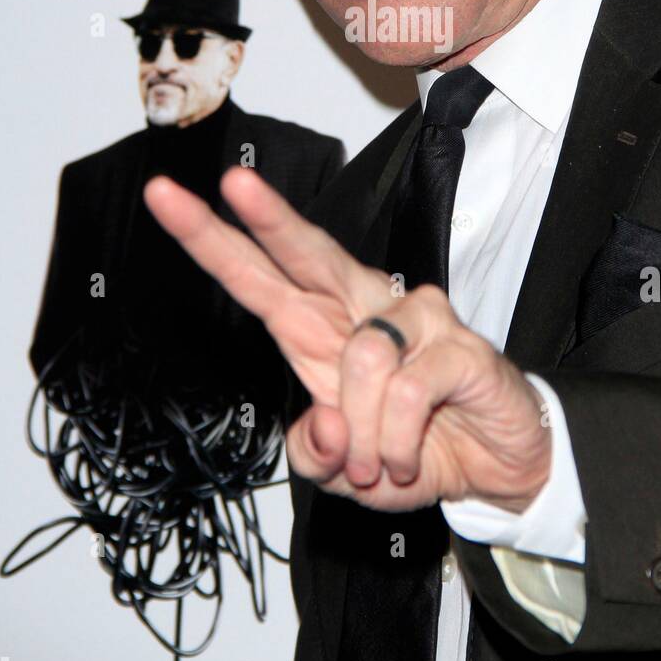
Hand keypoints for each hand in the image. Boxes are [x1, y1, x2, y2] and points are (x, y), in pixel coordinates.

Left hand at [143, 166, 550, 512]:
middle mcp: (363, 310)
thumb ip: (313, 454)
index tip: (166, 199)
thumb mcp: (343, 476)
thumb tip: (321, 426)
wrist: (494, 467)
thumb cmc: (414, 450)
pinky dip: (399, 441)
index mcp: (319, 331)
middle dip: (268, 220)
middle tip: (234, 184)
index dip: (212, 239)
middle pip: (310, 253)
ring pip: (362, 358)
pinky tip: (410, 455)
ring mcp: (415, 320)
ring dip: (365, 435)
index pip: (258, 276)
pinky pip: (407, 392)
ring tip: (382, 463)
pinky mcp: (459, 345)